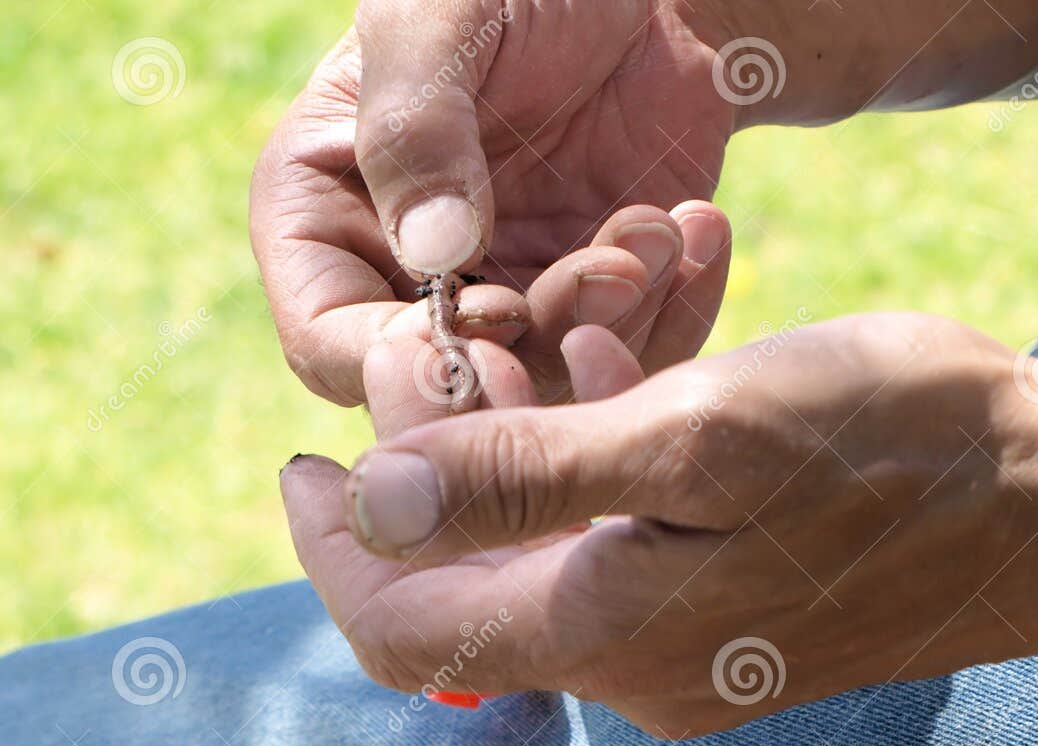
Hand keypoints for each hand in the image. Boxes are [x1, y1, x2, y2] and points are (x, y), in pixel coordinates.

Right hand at [251, 2, 734, 405]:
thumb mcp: (438, 17)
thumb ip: (413, 127)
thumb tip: (434, 254)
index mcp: (325, 220)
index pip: (329, 344)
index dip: (403, 358)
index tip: (492, 311)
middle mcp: (405, 288)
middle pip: (448, 396)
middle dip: (539, 350)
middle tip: (610, 275)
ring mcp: (503, 308)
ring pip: (547, 391)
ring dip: (616, 320)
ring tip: (656, 227)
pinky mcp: (590, 314)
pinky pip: (626, 362)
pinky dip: (670, 311)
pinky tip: (693, 228)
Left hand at [282, 308, 1037, 737]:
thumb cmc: (891, 451)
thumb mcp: (694, 433)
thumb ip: (529, 474)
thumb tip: (381, 503)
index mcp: (605, 635)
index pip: (405, 628)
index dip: (332, 551)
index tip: (299, 465)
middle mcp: (635, 678)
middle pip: (472, 601)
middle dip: (435, 486)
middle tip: (443, 369)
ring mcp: (691, 668)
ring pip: (550, 573)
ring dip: (526, 470)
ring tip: (553, 350)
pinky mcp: (738, 639)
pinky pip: (623, 569)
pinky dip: (601, 485)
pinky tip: (635, 393)